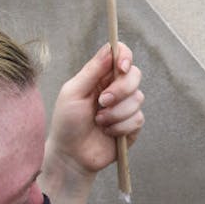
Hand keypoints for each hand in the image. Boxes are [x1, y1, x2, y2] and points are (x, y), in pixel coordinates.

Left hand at [46, 42, 144, 176]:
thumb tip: (110, 48)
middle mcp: (116, 89)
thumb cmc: (66, 123)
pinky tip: (107, 132)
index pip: (121, 56)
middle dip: (120, 89)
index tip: (120, 68)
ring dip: (116, 113)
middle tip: (102, 101)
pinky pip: (138, 119)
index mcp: (101, 77)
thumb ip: (92, 70)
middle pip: (135, 75)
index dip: (125, 57)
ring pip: (137, 99)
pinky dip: (120, 127)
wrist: (71, 155)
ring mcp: (126, 107)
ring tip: (99, 122)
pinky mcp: (132, 126)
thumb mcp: (73, 92)